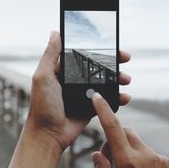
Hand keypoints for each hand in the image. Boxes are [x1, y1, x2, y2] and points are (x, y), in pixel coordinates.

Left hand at [26, 31, 130, 150]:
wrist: (48, 135)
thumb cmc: (42, 106)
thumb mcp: (43, 77)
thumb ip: (50, 55)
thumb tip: (55, 32)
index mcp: (62, 70)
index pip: (82, 54)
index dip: (97, 48)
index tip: (111, 44)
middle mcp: (73, 80)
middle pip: (97, 66)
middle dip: (113, 62)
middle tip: (125, 58)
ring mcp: (83, 94)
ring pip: (105, 82)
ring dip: (118, 79)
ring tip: (126, 79)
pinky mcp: (90, 108)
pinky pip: (107, 100)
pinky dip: (118, 97)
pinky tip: (125, 97)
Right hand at [91, 93, 168, 167]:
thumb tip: (97, 154)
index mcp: (127, 162)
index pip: (113, 128)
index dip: (103, 110)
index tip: (98, 97)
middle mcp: (146, 156)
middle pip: (128, 134)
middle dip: (117, 141)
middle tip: (113, 161)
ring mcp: (162, 160)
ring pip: (142, 148)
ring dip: (134, 156)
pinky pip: (156, 158)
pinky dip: (149, 166)